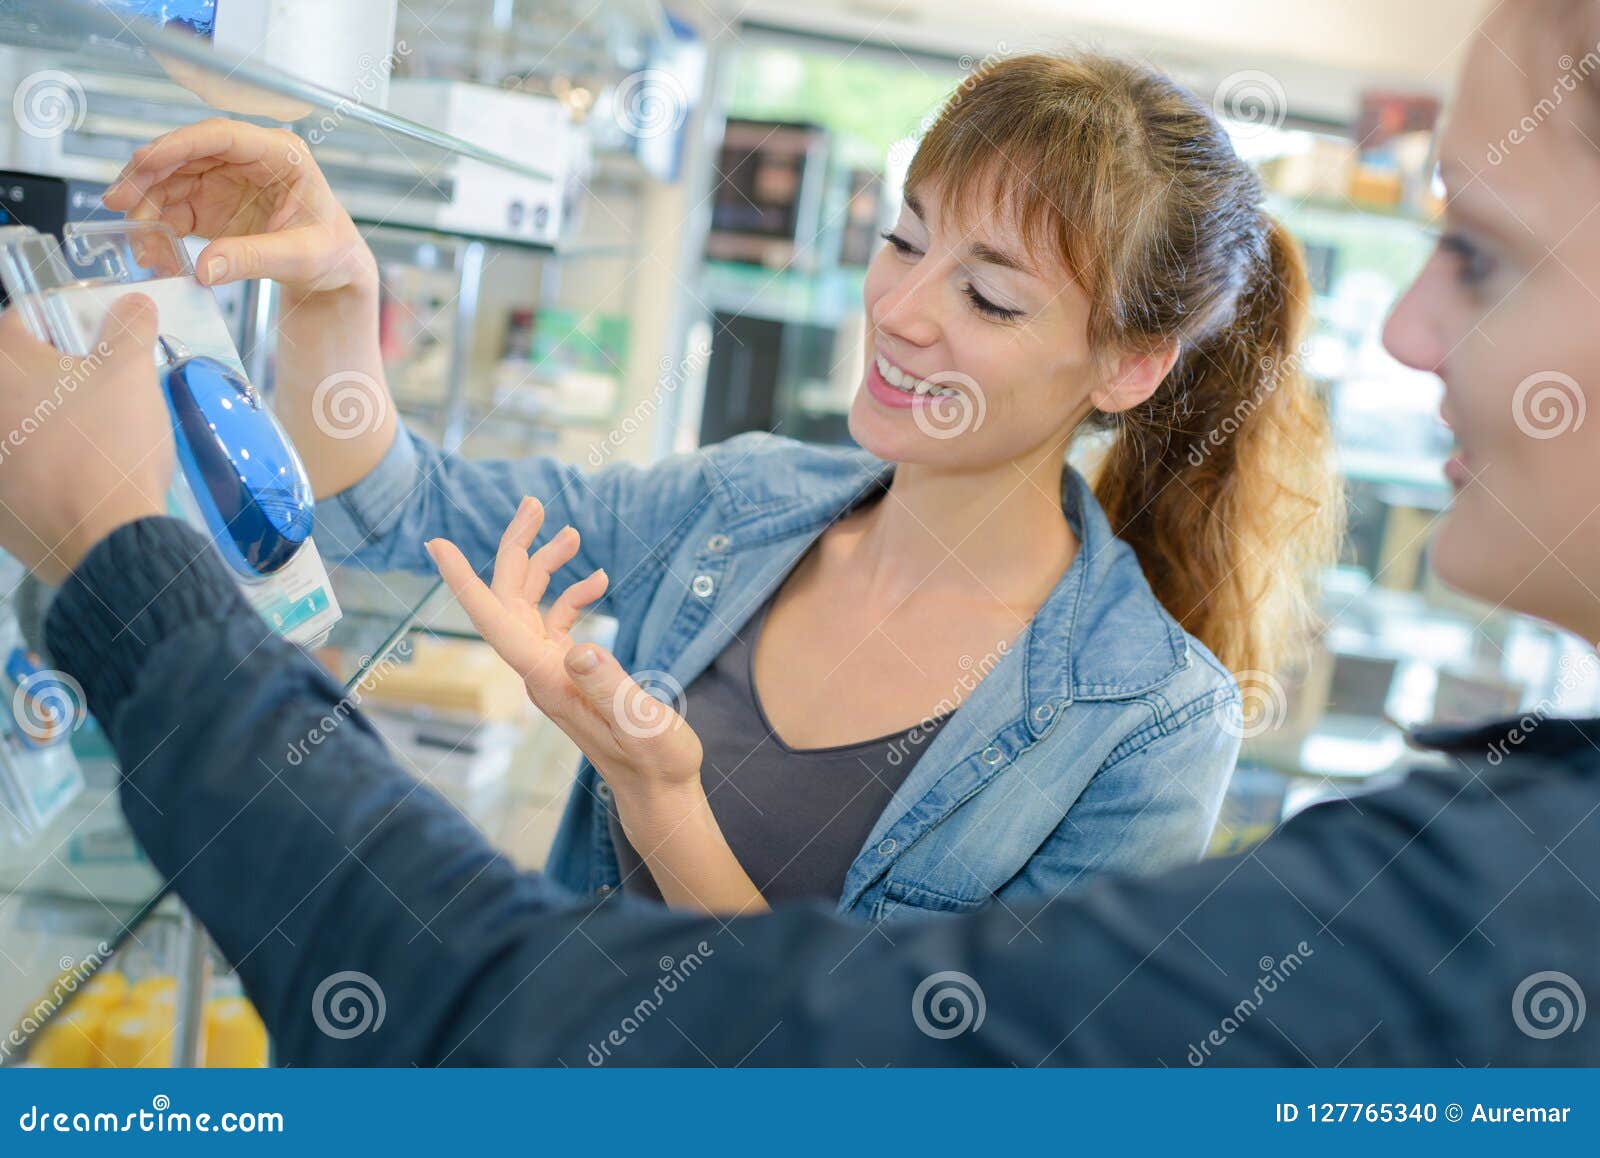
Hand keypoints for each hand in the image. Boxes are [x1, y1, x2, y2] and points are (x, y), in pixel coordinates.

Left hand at [0, 295, 171, 582]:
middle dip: (54, 374)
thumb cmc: (110, 447)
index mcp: (5, 364)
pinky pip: (17, 469)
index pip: (22, 318)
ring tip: (92, 437)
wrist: (101, 539)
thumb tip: (133, 303)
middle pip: (17, 373)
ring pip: (18, 422)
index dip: (63, 322)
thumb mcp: (132, 374)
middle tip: (97, 389)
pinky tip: (78, 477)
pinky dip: (41, 466)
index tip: (93, 337)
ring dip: (46, 421)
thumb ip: (130, 328)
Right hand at [102, 117, 376, 300]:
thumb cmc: (331, 252)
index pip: (222, 135)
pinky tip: (151, 249)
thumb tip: (204, 269)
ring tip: (137, 240)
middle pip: (186, 154)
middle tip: (118, 202)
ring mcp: (226, 179)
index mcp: (281, 153)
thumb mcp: (301, 256)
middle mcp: (248, 159)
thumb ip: (253, 258)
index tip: (144, 160)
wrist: (332, 270)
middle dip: (147, 176)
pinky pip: (174, 208)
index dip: (180, 144)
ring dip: (147, 206)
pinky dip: (158, 228)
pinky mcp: (211, 204)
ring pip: (172, 180)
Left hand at [425, 497, 704, 807]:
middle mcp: (542, 672)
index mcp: (549, 679)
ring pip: (531, 604)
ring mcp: (555, 671)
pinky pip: (558, 622)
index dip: (463, 581)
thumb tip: (579, 647)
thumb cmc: (655, 761)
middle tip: (534, 503)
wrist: (658, 789)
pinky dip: (573, 595)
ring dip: (546, 566)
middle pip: (509, 598)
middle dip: (517, 547)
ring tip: (571, 532)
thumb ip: (611, 687)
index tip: (437, 543)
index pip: (494, 621)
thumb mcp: (644, 724)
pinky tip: (599, 583)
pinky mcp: (572, 673)